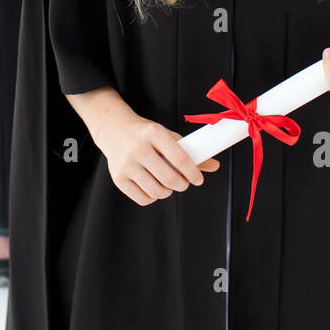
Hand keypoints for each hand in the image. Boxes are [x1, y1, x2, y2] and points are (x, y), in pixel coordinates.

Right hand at [100, 106, 219, 206]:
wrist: (114, 130)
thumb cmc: (146, 135)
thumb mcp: (167, 136)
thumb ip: (190, 151)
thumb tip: (215, 166)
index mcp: (154, 133)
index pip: (180, 158)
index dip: (193, 173)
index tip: (198, 179)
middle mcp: (138, 148)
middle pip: (170, 178)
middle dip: (182, 185)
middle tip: (183, 183)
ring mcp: (126, 164)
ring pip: (157, 191)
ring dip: (168, 192)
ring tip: (166, 183)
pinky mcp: (118, 178)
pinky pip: (143, 199)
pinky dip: (153, 197)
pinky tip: (152, 185)